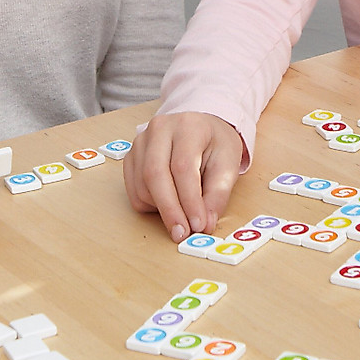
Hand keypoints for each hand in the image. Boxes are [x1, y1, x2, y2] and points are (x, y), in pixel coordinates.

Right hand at [123, 112, 243, 242]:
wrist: (200, 127)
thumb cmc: (214, 144)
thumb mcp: (228, 164)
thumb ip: (217, 194)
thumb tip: (206, 224)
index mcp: (188, 126)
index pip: (182, 166)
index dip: (189, 199)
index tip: (199, 225)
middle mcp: (159, 129)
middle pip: (155, 174)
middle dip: (169, 210)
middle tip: (182, 233)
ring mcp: (141, 141)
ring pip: (142, 185)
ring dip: (161, 209)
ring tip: (183, 214)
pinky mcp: (131, 156)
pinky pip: (134, 190)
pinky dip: (150, 205)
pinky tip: (168, 202)